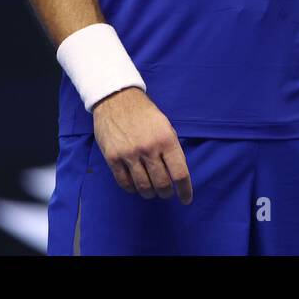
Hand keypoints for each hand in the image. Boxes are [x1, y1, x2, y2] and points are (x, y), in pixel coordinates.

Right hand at [91, 87, 192, 202]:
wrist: (117, 99)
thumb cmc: (145, 113)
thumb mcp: (166, 126)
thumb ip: (172, 148)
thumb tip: (177, 172)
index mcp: (166, 140)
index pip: (179, 173)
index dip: (185, 190)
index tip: (186, 199)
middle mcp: (149, 149)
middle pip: (162, 184)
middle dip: (167, 193)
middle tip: (166, 193)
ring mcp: (130, 154)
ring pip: (143, 186)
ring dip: (150, 193)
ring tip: (152, 191)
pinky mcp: (113, 158)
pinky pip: (124, 182)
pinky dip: (132, 189)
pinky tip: (136, 187)